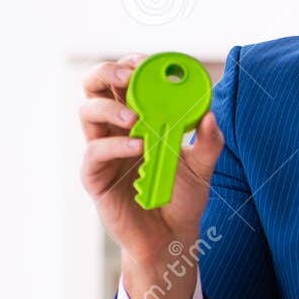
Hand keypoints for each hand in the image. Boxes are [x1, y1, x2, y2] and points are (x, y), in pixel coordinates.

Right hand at [78, 53, 222, 298]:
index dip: (131, 65)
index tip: (147, 60)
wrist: (173, 238)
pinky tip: (138, 146)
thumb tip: (211, 116)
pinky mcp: (96, 177)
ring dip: (110, 107)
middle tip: (130, 74)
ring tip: (136, 115)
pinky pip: (95, 153)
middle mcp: (115, 130)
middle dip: (108, 73)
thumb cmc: (183, 198)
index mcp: (137, 120)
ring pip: (87, 113)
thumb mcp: (204, 168)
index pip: (125, 82)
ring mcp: (103, 152)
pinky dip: (116, 145)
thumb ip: (209, 143)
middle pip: (95, 88)